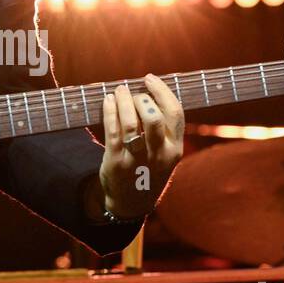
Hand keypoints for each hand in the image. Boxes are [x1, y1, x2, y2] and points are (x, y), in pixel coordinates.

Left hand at [98, 74, 184, 218]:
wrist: (132, 203)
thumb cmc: (149, 170)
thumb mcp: (165, 154)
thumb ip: (164, 129)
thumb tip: (149, 91)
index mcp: (175, 149)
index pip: (175, 113)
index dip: (162, 91)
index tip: (149, 79)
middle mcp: (159, 155)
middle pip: (154, 117)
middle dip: (141, 98)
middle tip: (132, 92)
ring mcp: (137, 160)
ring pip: (131, 124)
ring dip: (123, 102)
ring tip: (119, 91)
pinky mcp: (116, 163)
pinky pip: (112, 132)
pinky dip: (109, 112)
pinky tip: (108, 101)